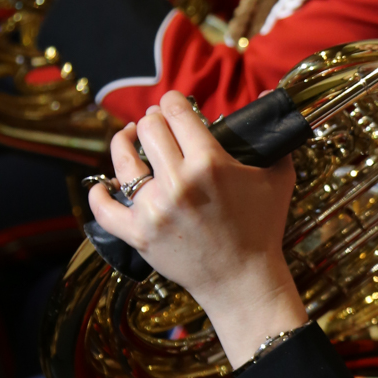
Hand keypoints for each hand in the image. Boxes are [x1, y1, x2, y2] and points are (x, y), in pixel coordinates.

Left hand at [88, 91, 305, 367]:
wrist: (244, 281)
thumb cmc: (263, 227)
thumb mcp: (278, 177)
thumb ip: (274, 137)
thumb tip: (267, 96)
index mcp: (209, 162)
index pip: (176, 112)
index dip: (172, 101)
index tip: (173, 104)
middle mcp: (177, 182)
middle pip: (148, 128)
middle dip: (152, 120)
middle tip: (157, 125)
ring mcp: (154, 209)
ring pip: (122, 159)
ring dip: (122, 142)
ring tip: (127, 139)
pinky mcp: (138, 234)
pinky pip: (104, 209)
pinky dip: (99, 194)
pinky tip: (105, 185)